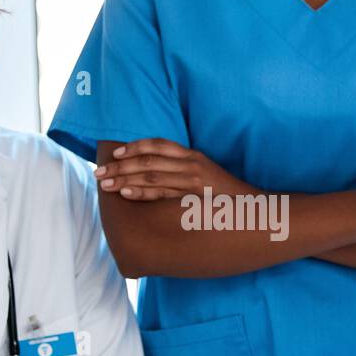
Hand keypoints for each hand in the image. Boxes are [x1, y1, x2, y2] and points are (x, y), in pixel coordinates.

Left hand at [94, 139, 255, 202]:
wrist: (256, 210)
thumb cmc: (228, 198)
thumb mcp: (207, 178)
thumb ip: (185, 174)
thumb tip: (159, 179)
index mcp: (194, 156)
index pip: (159, 144)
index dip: (134, 147)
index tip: (115, 153)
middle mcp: (192, 164)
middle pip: (149, 159)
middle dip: (120, 165)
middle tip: (99, 172)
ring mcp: (193, 180)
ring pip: (151, 173)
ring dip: (124, 177)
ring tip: (105, 183)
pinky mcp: (194, 196)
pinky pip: (162, 192)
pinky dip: (142, 191)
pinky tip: (126, 192)